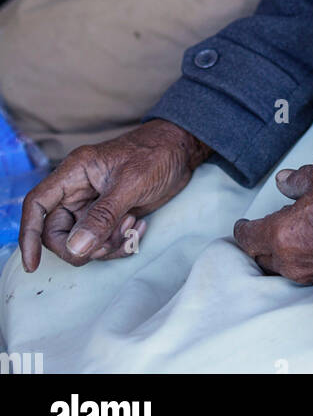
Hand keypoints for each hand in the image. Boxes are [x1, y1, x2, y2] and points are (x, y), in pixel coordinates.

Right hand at [19, 119, 210, 271]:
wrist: (182, 151)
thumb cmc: (157, 154)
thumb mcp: (132, 183)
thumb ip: (103, 216)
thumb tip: (76, 248)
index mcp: (75, 173)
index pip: (38, 204)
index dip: (28, 234)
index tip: (32, 264)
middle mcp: (79, 190)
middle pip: (58, 232)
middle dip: (81, 246)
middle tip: (111, 240)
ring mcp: (94, 205)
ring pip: (81, 242)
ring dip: (105, 245)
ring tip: (132, 225)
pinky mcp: (110, 216)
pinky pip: (102, 242)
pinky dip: (118, 244)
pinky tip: (139, 228)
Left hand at [233, 157, 312, 283]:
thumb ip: (298, 179)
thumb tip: (282, 181)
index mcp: (280, 233)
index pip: (248, 237)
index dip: (242, 229)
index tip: (241, 225)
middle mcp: (290, 260)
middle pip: (261, 256)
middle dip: (258, 243)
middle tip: (261, 230)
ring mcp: (308, 274)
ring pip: (281, 266)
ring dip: (279, 252)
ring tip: (288, 235)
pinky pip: (301, 271)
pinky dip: (298, 258)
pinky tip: (310, 244)